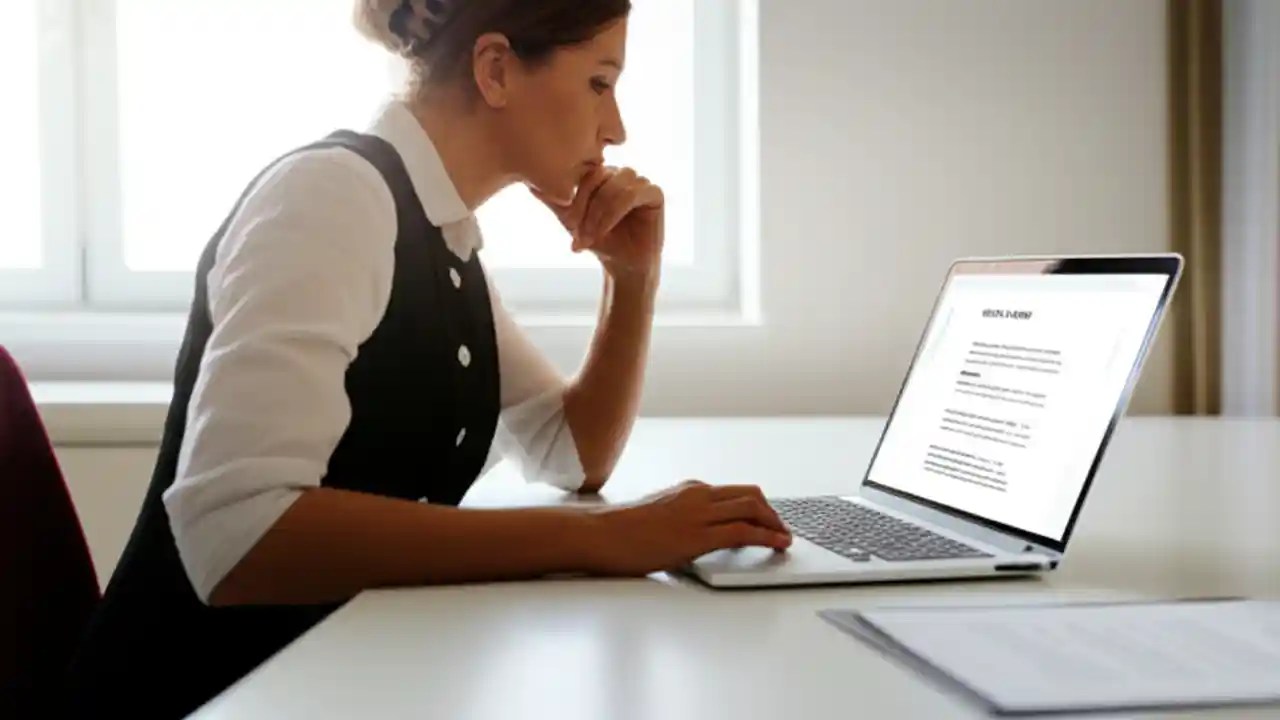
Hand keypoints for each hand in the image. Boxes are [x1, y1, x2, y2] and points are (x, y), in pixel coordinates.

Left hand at [531, 166, 664, 279]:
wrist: (622, 266)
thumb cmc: (599, 242)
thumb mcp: (571, 220)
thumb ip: (555, 201)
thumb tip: (530, 185)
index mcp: (604, 175)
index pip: (585, 171)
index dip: (575, 195)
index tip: (568, 223)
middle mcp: (622, 174)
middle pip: (599, 175)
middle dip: (585, 205)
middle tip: (576, 230)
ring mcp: (640, 182)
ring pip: (614, 185)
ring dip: (598, 212)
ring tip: (589, 236)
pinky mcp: (655, 193)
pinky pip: (631, 194)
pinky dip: (613, 213)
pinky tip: (603, 231)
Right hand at [583, 480, 792, 575]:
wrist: (599, 535)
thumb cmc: (619, 531)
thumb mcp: (657, 516)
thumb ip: (680, 520)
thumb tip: (696, 537)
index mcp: (688, 489)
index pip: (733, 492)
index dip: (757, 506)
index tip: (767, 520)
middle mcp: (697, 495)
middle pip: (749, 494)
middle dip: (771, 512)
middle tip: (780, 530)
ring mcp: (698, 513)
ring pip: (752, 507)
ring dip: (775, 524)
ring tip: (784, 540)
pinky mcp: (697, 535)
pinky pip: (743, 531)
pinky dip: (767, 537)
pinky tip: (777, 545)